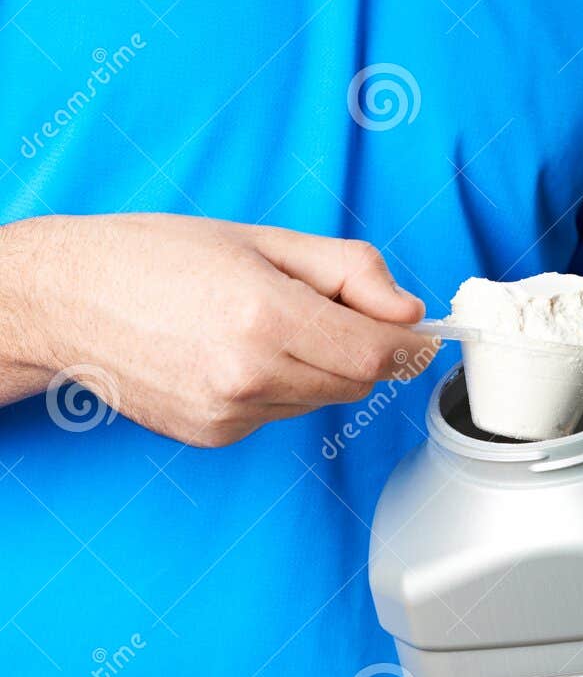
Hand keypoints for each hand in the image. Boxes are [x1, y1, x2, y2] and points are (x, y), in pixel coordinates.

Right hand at [0, 212, 432, 443]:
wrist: (70, 300)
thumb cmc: (156, 257)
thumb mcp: (261, 240)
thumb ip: (347, 273)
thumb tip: (408, 311)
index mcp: (265, 316)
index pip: (374, 353)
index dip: (405, 344)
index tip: (417, 333)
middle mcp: (248, 374)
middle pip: (354, 382)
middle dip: (359, 349)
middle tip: (326, 309)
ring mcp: (229, 413)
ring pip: (318, 400)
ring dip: (315, 367)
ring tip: (261, 324)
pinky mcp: (214, 436)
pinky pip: (278, 413)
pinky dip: (277, 386)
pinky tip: (231, 353)